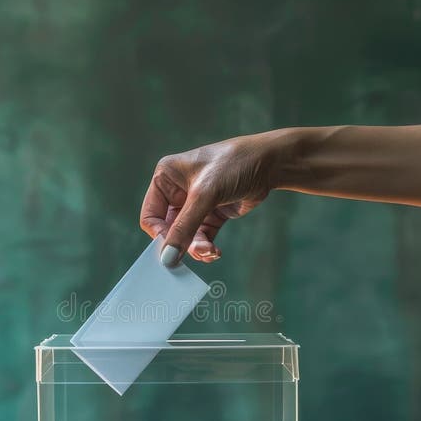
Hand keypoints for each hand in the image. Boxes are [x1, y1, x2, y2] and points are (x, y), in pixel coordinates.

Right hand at [140, 132, 288, 264]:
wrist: (269, 163)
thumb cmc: (234, 165)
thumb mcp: (205, 195)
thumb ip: (185, 228)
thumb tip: (167, 257)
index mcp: (166, 178)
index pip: (151, 215)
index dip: (160, 235)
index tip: (172, 251)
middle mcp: (177, 190)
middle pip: (169, 229)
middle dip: (183, 244)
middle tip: (199, 252)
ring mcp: (195, 203)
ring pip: (186, 236)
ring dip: (197, 247)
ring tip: (211, 252)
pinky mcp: (212, 213)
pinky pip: (202, 237)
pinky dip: (206, 247)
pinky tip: (215, 252)